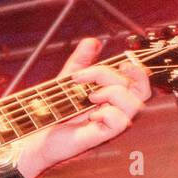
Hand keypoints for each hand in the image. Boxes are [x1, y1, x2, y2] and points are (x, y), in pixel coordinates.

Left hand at [20, 37, 152, 177]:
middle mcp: (116, 108)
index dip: (138, 71)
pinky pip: (121, 122)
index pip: (140, 83)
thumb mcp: (68, 79)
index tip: (122, 63)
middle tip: (92, 75)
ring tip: (89, 97)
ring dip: (111, 93)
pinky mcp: (104, 135)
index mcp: (113, 95)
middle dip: (115, 75)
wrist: (38, 132)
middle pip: (140, 89)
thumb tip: (93, 41)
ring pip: (134, 104)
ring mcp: (112, 122)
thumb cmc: (56, 109)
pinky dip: (107, 113)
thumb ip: (82, 61)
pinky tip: (91, 115)